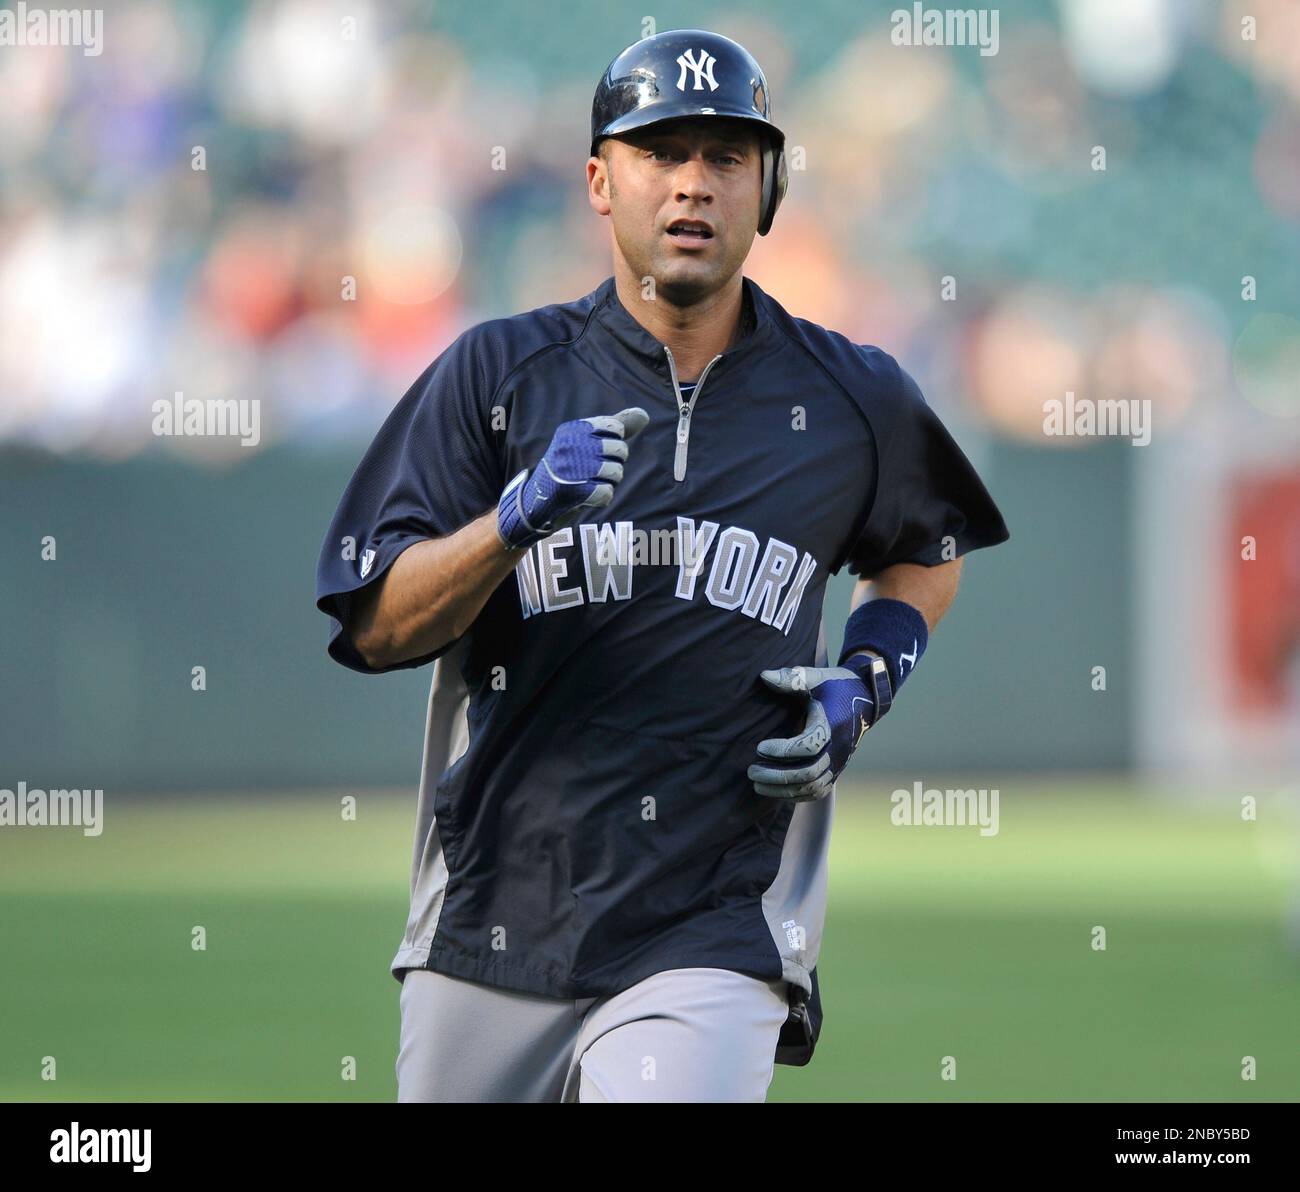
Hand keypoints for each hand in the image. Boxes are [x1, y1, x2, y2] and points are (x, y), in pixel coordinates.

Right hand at [497, 407, 649, 548]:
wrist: (538, 500)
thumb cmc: (570, 468)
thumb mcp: (588, 442)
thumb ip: (617, 428)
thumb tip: (644, 414)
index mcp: (573, 429)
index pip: (616, 428)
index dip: (614, 443)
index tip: (598, 451)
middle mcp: (569, 445)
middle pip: (620, 450)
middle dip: (614, 464)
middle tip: (594, 470)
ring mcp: (569, 468)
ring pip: (616, 473)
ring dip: (608, 482)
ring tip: (590, 482)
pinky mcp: (571, 491)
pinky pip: (607, 493)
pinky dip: (601, 497)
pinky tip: (587, 495)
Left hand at [747, 663, 882, 801]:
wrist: (864, 698)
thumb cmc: (833, 686)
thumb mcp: (814, 677)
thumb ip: (791, 678)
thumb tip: (764, 677)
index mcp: (831, 726)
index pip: (807, 747)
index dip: (782, 751)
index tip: (760, 747)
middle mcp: (837, 748)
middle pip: (808, 773)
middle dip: (777, 776)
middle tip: (751, 771)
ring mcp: (838, 763)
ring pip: (811, 787)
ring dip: (783, 790)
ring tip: (756, 784)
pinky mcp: (836, 771)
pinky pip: (817, 792)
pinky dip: (795, 795)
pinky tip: (774, 790)